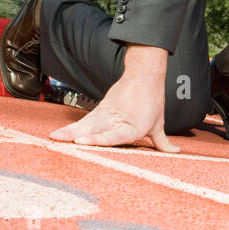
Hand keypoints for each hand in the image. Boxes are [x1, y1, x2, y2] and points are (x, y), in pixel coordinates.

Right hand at [48, 45, 179, 151]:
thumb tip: (174, 152)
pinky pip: (85, 121)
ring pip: (87, 124)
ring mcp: (106, 114)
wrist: (144, 76)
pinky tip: (59, 135)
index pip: (115, 135)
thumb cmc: (152, 101)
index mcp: (134, 126)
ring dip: (69, 132)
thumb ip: (162, 142)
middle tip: (60, 142)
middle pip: (95, 129)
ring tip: (54, 138)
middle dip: (77, 136)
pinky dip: (71, 128)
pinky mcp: (100, 110)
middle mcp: (117, 120)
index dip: (100, 139)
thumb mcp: (158, 123)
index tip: (83, 141)